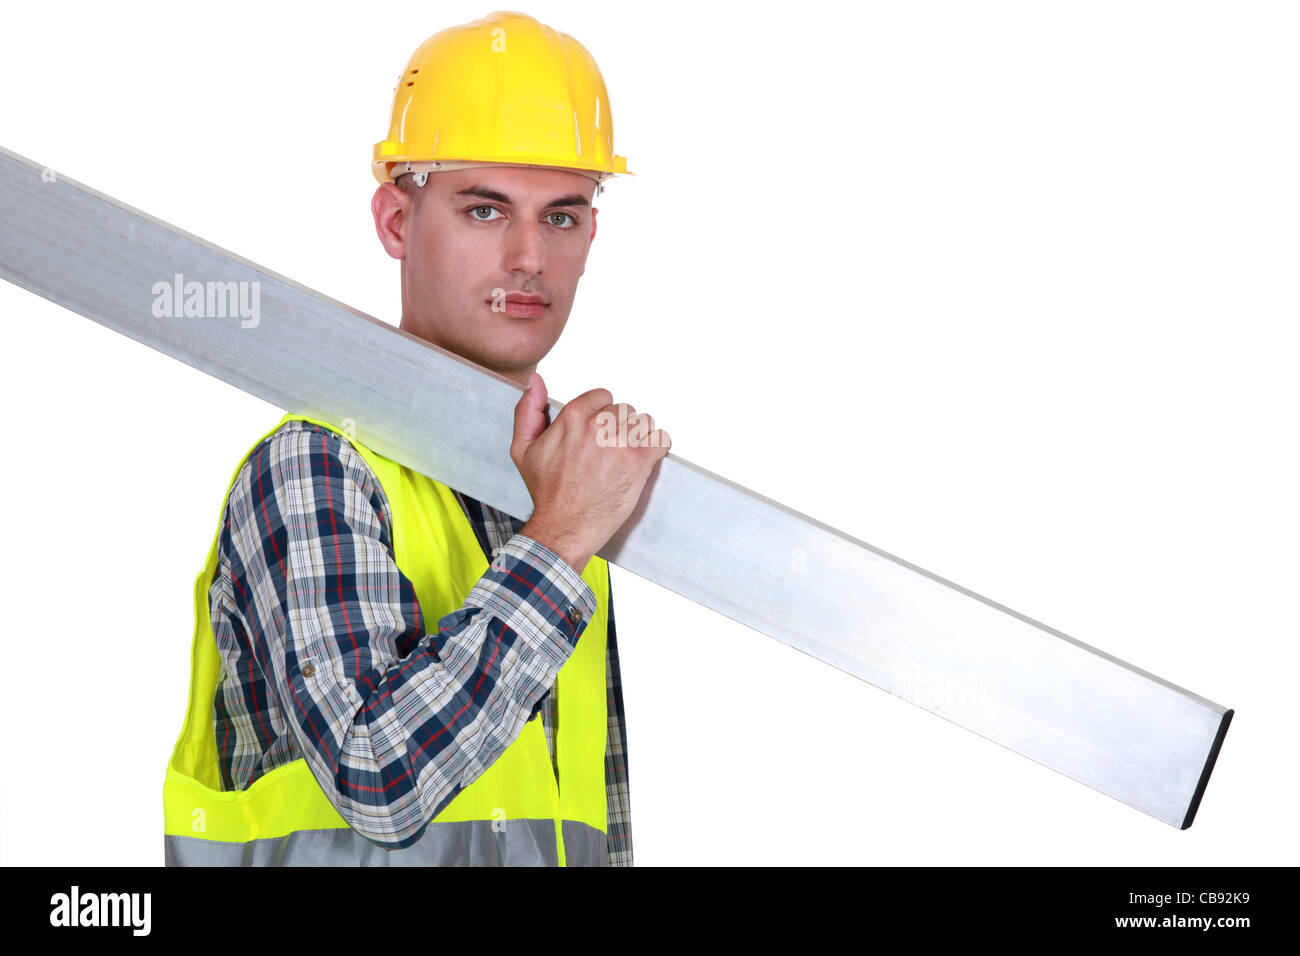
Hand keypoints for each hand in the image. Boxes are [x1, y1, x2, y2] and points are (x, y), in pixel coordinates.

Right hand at [511, 372, 669, 570]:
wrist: (564, 526)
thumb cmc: (546, 492)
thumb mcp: (523, 448)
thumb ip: (528, 411)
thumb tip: (536, 381)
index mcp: (573, 417)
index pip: (603, 396)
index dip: (602, 414)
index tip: (598, 433)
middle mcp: (598, 426)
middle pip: (625, 410)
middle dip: (620, 427)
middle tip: (610, 450)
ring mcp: (621, 443)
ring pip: (644, 422)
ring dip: (639, 436)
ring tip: (626, 455)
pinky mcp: (640, 462)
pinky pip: (661, 439)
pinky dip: (657, 448)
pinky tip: (645, 459)